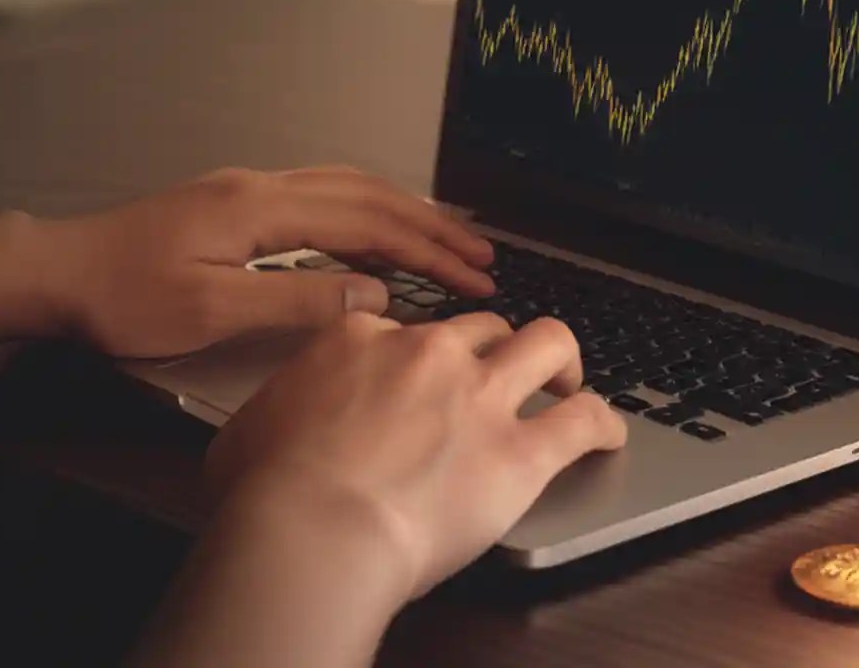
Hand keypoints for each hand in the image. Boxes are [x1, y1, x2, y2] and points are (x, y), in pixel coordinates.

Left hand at [43, 166, 494, 357]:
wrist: (57, 273)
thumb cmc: (125, 301)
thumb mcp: (212, 311)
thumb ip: (297, 299)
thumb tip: (374, 297)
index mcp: (263, 209)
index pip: (369, 224)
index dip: (429, 252)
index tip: (474, 278)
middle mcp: (264, 187)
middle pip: (369, 195)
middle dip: (432, 226)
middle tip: (482, 258)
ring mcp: (251, 189)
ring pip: (349, 187)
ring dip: (405, 213)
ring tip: (449, 241)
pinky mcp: (238, 203)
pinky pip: (324, 195)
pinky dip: (369, 211)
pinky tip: (379, 234)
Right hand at [205, 312, 627, 597]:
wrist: (310, 531)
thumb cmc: (269, 491)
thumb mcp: (251, 427)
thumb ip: (284, 408)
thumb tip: (282, 424)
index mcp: (362, 339)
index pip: (406, 328)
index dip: (418, 353)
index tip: (421, 375)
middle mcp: (429, 353)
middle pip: (482, 327)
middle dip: (493, 347)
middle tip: (496, 376)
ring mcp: (480, 397)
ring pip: (547, 343)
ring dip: (561, 359)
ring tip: (565, 380)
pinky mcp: (520, 451)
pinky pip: (583, 420)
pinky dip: (603, 423)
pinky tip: (607, 433)